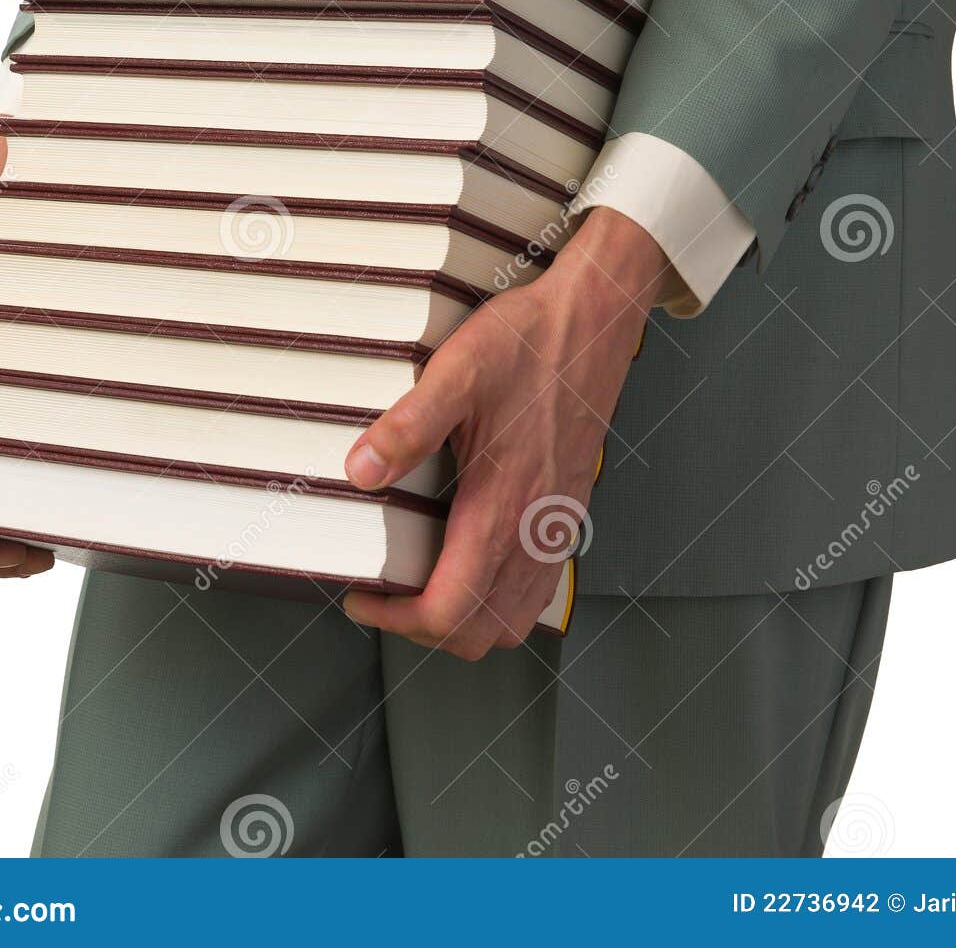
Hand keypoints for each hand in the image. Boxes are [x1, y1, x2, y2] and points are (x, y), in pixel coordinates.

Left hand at [342, 207, 669, 658]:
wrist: (595, 322)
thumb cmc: (529, 343)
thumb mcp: (458, 371)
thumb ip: (409, 425)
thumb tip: (360, 471)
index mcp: (502, 505)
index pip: (450, 610)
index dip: (396, 620)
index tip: (361, 596)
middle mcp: (534, 529)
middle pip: (480, 633)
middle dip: (425, 630)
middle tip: (384, 596)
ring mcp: (555, 525)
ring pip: (513, 619)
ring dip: (464, 621)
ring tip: (421, 587)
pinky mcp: (567, 511)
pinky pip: (536, 589)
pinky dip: (498, 600)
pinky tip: (471, 560)